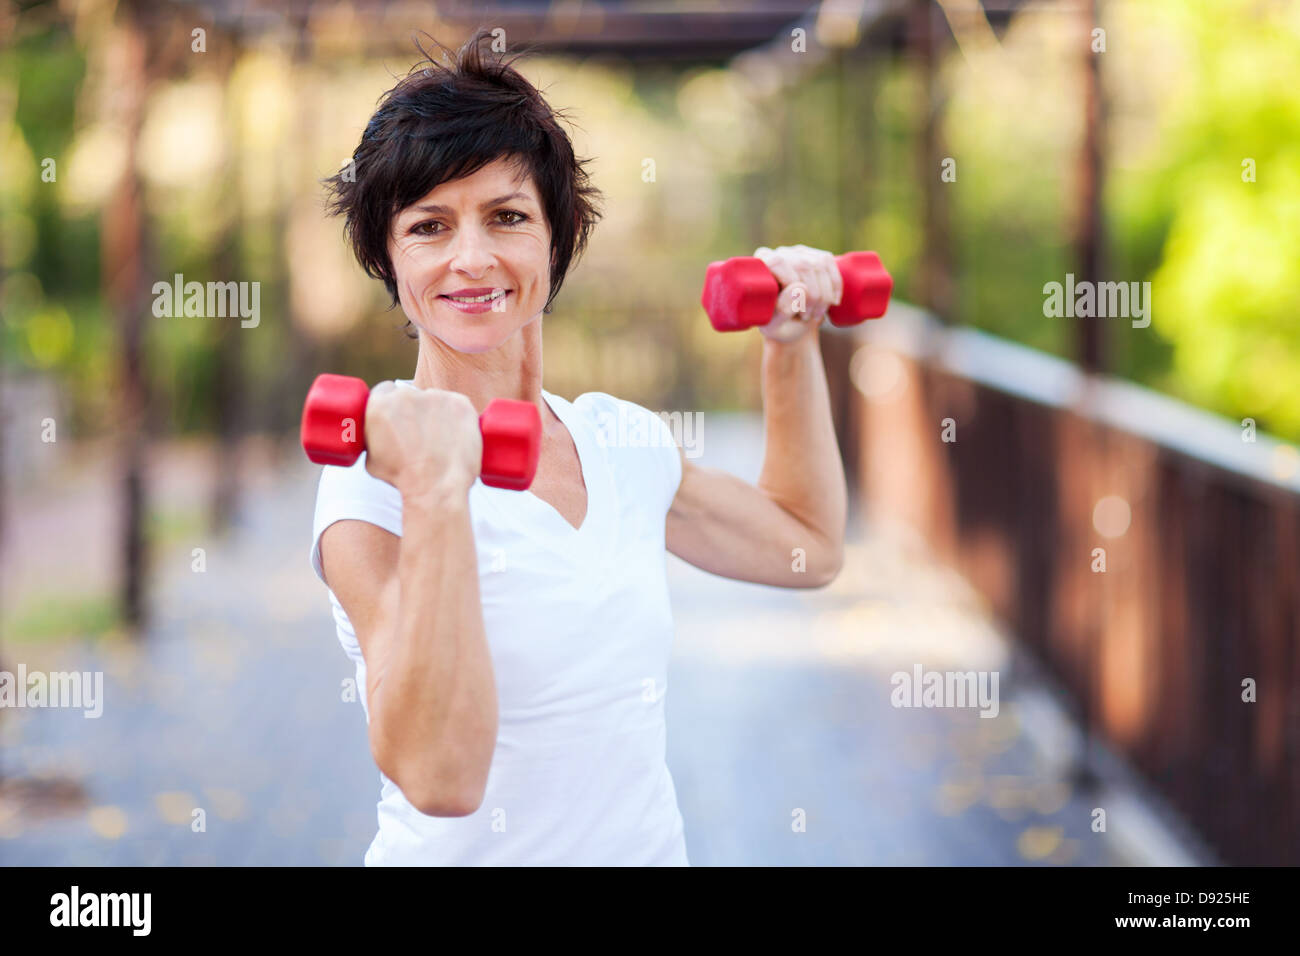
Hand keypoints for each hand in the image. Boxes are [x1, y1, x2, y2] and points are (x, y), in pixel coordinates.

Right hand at [363, 382, 482, 498]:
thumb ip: (373, 437)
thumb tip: (380, 434)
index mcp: (380, 404)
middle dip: (415, 411)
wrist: (436, 486)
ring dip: (437, 414)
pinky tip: (455, 437)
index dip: (393, 406)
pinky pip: (457, 405)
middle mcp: (406, 394)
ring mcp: (436, 396)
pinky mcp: (460, 402)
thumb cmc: (402, 478)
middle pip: (411, 394)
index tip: (400, 418)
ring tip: (441, 441)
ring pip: (436, 400)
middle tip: (422, 434)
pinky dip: (457, 418)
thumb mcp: (371, 459)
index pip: (385, 391)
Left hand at [752, 244, 842, 343]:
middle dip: (812, 295)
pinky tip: (832, 302)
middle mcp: (778, 254)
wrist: (793, 327)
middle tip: (807, 316)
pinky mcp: (816, 256)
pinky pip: (830, 264)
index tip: (797, 309)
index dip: (792, 284)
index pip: (778, 263)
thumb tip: (800, 288)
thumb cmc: (778, 326)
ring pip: (819, 265)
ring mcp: (798, 252)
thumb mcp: (775, 325)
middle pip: (803, 265)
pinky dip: (835, 286)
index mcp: (760, 266)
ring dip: (824, 294)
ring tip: (815, 313)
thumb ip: (782, 310)